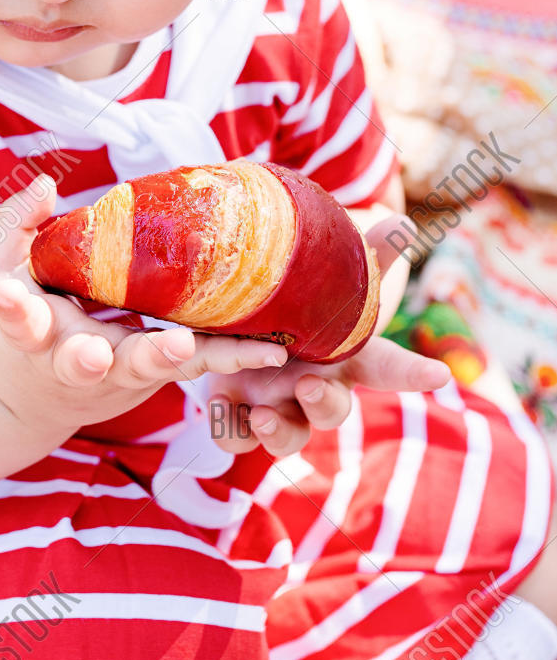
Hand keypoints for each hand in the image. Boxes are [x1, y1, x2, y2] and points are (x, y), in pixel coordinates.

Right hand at [0, 174, 288, 438]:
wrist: (30, 393)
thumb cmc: (24, 313)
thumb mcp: (3, 268)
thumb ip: (21, 225)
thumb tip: (46, 184)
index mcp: (29, 333)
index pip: (16, 321)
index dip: (13, 311)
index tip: (6, 296)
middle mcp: (70, 362)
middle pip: (81, 363)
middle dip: (87, 359)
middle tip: (98, 355)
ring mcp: (115, 375)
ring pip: (147, 370)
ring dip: (174, 358)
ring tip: (200, 347)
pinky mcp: (154, 376)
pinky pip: (193, 367)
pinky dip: (228, 358)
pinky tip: (269, 349)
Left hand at [203, 213, 453, 456]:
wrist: (235, 329)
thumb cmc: (294, 308)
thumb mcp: (322, 284)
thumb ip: (361, 257)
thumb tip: (401, 222)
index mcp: (340, 358)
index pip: (386, 367)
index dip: (413, 373)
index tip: (440, 374)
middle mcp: (312, 389)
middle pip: (334, 411)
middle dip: (325, 405)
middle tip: (308, 388)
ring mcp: (275, 407)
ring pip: (288, 437)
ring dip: (278, 432)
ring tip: (261, 416)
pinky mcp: (236, 415)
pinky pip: (236, 437)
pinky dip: (229, 429)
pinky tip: (219, 408)